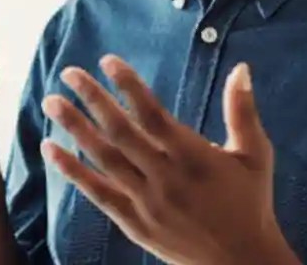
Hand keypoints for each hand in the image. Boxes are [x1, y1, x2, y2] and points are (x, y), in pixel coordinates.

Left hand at [40, 56, 299, 264]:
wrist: (241, 262)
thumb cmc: (250, 202)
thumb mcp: (255, 154)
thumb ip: (243, 110)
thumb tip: (242, 68)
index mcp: (194, 158)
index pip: (153, 115)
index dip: (129, 86)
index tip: (108, 61)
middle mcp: (166, 179)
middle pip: (121, 133)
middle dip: (92, 99)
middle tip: (69, 73)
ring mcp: (147, 203)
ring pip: (104, 160)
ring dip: (75, 128)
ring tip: (51, 102)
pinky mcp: (134, 223)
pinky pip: (98, 193)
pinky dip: (73, 171)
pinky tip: (51, 149)